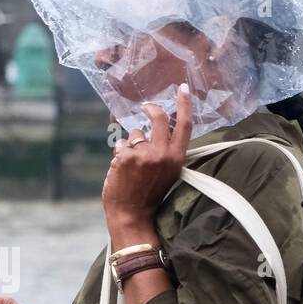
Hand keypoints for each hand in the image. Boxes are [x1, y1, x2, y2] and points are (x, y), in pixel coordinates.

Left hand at [102, 83, 193, 232]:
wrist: (132, 215)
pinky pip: (120, 145)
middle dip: (150, 108)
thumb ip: (165, 151)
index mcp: (176, 158)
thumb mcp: (167, 172)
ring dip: (130, 143)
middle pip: (158, 118)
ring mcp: (142, 155)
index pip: (184, 125)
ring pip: (135, 134)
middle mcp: (162, 154)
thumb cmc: (149, 195)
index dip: (184, 104)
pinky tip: (119, 169)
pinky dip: (118, 154)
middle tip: (146, 106)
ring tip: (130, 164)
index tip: (182, 88)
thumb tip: (155, 128)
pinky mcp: (124, 158)